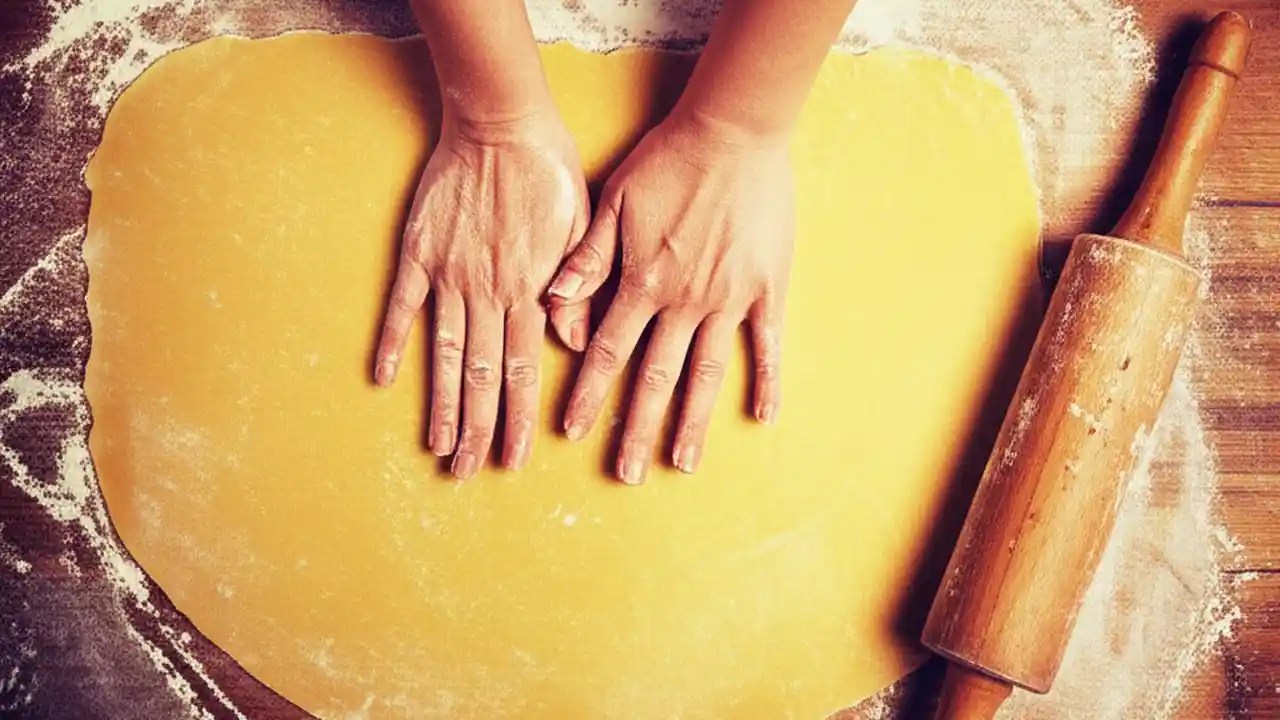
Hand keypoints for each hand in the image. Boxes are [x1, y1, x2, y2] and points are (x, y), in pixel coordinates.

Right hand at [375, 111, 587, 477]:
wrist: (502, 122)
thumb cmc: (550, 171)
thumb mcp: (583, 228)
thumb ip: (578, 288)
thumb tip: (575, 341)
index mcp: (531, 289)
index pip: (524, 370)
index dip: (518, 418)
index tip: (512, 459)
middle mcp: (489, 290)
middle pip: (481, 374)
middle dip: (477, 428)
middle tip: (466, 471)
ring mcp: (450, 274)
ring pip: (445, 352)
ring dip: (440, 402)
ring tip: (437, 445)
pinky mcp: (419, 252)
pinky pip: (403, 306)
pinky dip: (394, 342)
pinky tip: (385, 378)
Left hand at [547, 112, 793, 484]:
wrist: (733, 132)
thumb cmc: (668, 161)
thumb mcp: (612, 202)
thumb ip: (585, 258)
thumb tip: (553, 303)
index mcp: (642, 282)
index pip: (608, 352)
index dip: (588, 393)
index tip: (571, 432)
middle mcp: (683, 301)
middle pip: (655, 378)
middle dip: (637, 429)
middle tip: (628, 474)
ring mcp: (728, 299)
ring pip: (705, 373)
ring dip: (692, 422)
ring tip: (683, 463)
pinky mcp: (766, 289)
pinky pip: (766, 345)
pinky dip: (766, 382)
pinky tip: (764, 417)